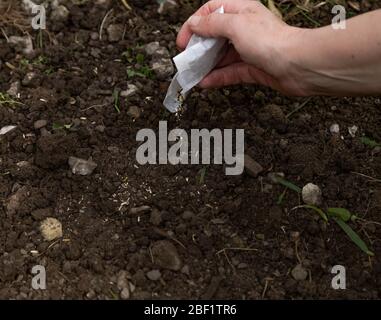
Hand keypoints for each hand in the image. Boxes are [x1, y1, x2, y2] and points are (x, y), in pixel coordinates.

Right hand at [177, 0, 308, 95]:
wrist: (297, 65)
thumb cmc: (271, 40)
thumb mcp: (235, 25)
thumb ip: (212, 24)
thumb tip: (194, 24)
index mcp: (241, 11)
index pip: (212, 12)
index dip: (195, 24)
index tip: (184, 40)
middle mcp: (244, 29)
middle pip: (215, 36)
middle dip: (199, 47)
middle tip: (186, 59)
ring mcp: (248, 50)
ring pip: (221, 57)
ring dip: (206, 65)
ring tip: (192, 74)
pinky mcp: (252, 69)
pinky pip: (230, 73)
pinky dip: (217, 78)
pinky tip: (205, 83)